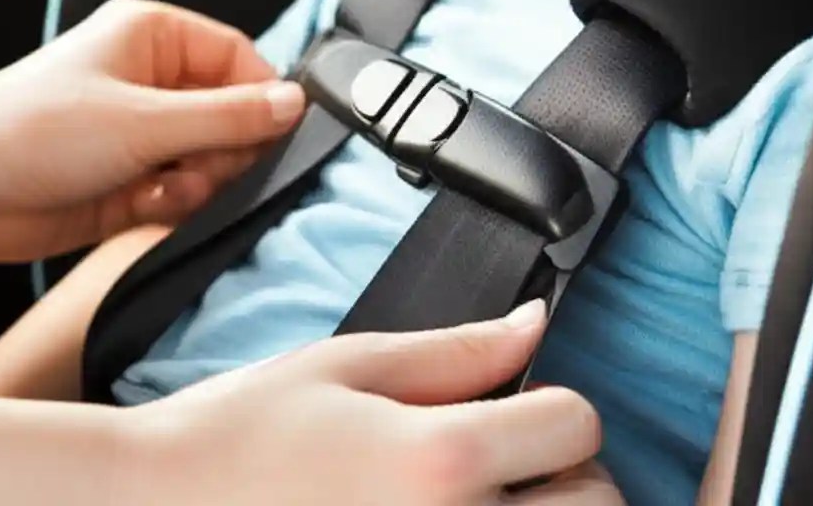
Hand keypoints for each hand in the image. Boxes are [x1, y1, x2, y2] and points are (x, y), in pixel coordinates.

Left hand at [0, 0, 304, 261]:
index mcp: (154, 37)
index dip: (262, 100)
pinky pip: (183, 193)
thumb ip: (228, 117)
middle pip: (232, 116)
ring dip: (196, 184)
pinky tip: (137, 206)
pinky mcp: (129, 178)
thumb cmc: (27, 132)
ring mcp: (140, 132)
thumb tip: (292, 104)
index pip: (241, 59)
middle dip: (223, 151)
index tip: (272, 136)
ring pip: (211, 160)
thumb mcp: (145, 121)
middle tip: (197, 166)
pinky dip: (170, 206)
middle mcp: (150, 80)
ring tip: (157, 188)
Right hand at [115, 300, 608, 505]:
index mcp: (439, 457)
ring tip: (477, 503)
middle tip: (507, 467)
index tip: (518, 411)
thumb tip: (536, 324)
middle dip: (567, 478)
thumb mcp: (343, 368)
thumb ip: (455, 351)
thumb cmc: (235, 436)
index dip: (551, 406)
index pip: (577, 424)